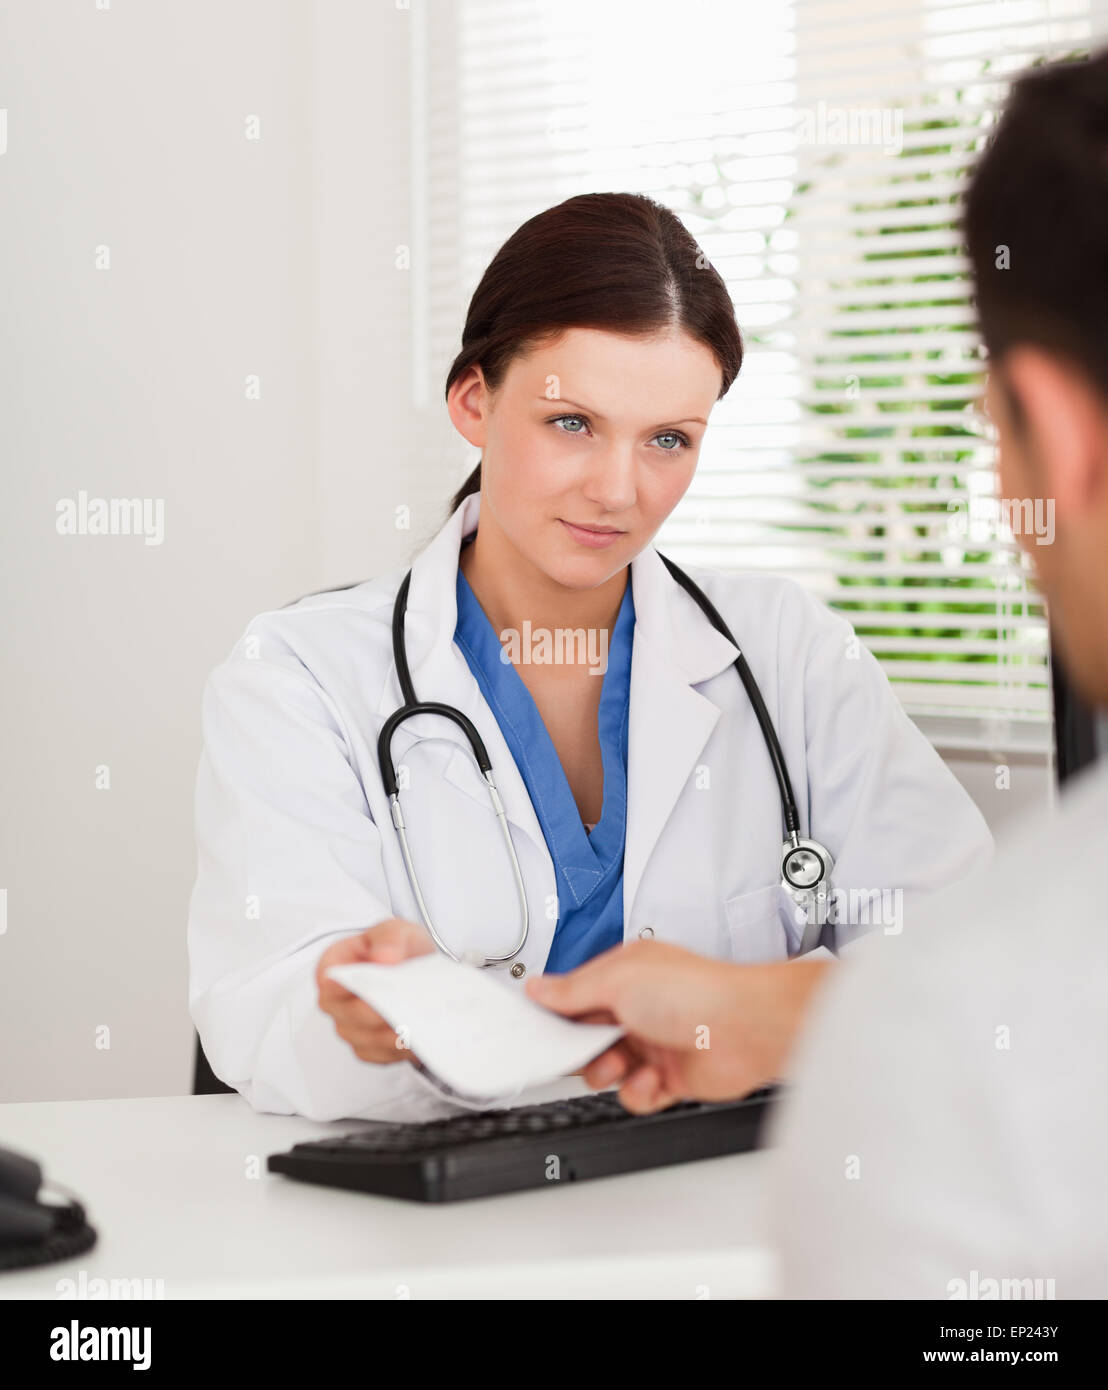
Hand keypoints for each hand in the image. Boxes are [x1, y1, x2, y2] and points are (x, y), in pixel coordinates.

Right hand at [316, 918, 433, 1064]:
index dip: (346, 986)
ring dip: (393, 1032)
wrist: (419, 972)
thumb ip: (390, 939)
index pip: (329, 979)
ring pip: (366, 1038)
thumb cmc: (400, 950)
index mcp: (335, 965)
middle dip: (380, 1010)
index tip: (371, 988)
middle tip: (405, 1006)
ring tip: (418, 1022)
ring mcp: (349, 1027)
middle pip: (350, 1013)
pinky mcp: (367, 1048)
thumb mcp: (399, 931)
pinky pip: (380, 1055)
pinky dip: (399, 1048)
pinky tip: (417, 1037)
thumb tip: (383, 957)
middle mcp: (335, 1000)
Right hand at [527, 941, 831, 1112]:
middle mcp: (639, 1007)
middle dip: (580, 1048)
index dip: (557, 1015)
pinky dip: (639, 1092)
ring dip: (609, 1072)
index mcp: (625, 976)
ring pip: (609, 1070)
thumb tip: (540, 988)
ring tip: (620, 1063)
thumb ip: (572, 990)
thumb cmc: (695, 992)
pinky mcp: (670, 1077)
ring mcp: (654, 1042)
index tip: (539, 1029)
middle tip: (580, 1049)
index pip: (576, 997)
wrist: (746, 1028)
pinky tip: (650, 1078)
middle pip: (588, 1038)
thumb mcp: (617, 980)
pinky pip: (636, 1094)